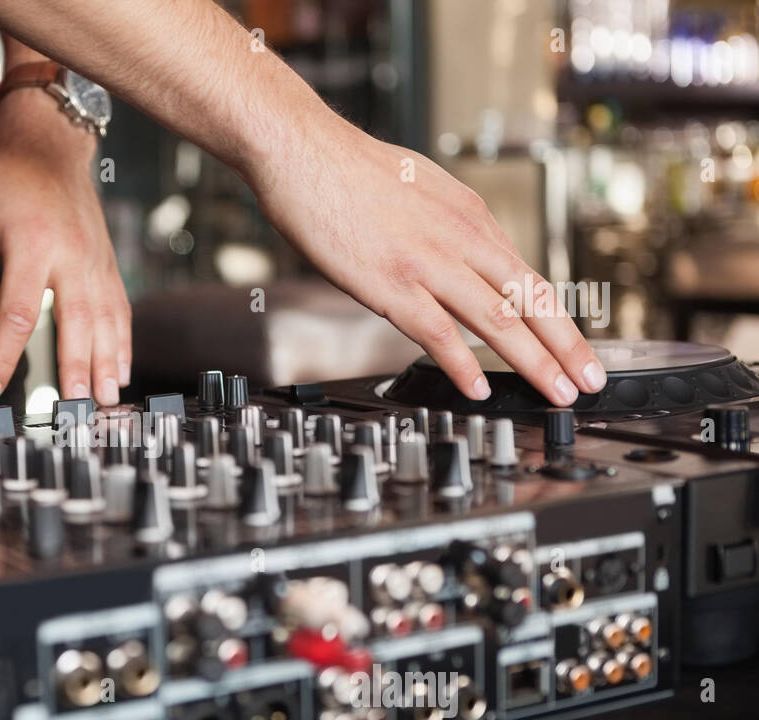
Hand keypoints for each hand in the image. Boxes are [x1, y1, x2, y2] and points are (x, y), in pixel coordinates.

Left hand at [0, 95, 130, 405]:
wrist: (49, 147)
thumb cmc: (3, 185)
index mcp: (32, 244)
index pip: (18, 312)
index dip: (3, 355)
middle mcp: (72, 255)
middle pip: (76, 321)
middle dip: (75, 368)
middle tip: (72, 407)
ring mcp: (97, 261)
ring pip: (106, 320)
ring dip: (106, 364)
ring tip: (104, 401)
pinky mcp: (109, 265)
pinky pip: (120, 310)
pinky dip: (123, 344)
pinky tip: (119, 372)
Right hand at [249, 116, 605, 405]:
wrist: (303, 151)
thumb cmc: (348, 170)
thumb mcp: (420, 189)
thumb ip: (447, 227)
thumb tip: (460, 257)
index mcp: (469, 215)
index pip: (529, 276)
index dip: (559, 318)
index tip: (577, 348)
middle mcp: (460, 238)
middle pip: (530, 299)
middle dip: (567, 346)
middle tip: (590, 380)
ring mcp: (428, 263)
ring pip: (498, 319)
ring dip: (534, 362)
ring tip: (557, 393)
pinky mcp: (391, 284)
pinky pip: (437, 333)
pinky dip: (462, 366)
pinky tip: (478, 390)